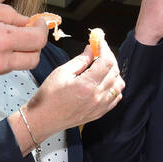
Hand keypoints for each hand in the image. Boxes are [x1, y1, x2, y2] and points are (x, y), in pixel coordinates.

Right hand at [0, 0, 49, 80]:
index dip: (42, 30)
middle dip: (34, 46)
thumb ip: (8, 14)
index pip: (37, 41)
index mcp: (0, 40)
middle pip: (32, 59)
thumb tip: (25, 21)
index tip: (38, 23)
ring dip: (16, 52)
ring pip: (15, 65)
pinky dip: (0, 58)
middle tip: (27, 32)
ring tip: (1, 36)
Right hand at [14, 35, 124, 150]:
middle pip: (114, 71)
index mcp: (87, 86)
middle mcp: (97, 97)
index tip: (100, 42)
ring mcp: (100, 106)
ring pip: (118, 84)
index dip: (105, 48)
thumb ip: (80, 60)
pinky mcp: (100, 113)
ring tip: (102, 66)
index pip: (106, 62)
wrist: (43, 119)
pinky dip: (114, 86)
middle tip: (100, 51)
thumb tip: (91, 50)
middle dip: (109, 57)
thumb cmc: (48, 98)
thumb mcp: (61, 73)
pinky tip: (105, 81)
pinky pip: (116, 97)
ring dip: (113, 72)